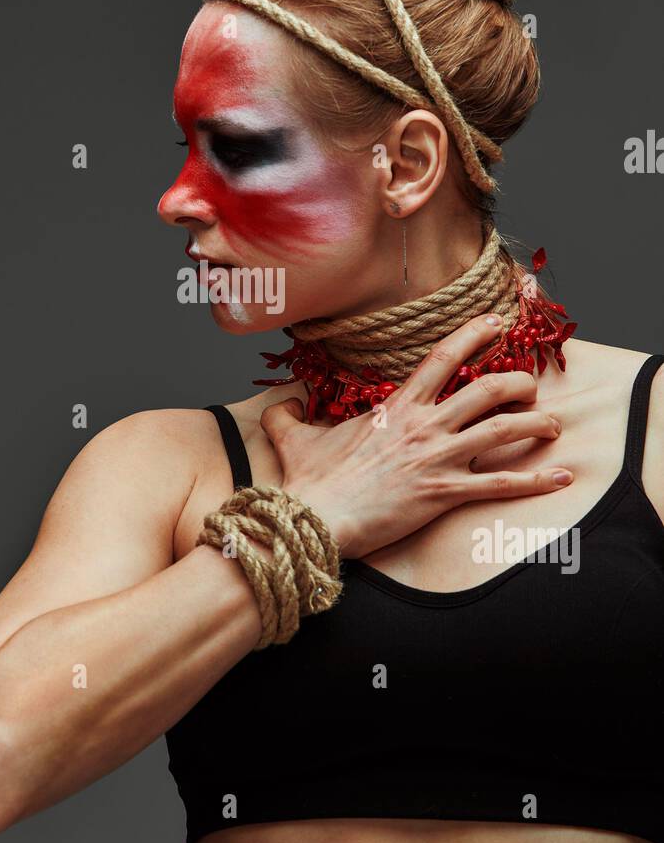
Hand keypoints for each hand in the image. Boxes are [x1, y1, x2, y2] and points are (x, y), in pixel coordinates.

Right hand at [259, 313, 572, 559]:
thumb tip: (280, 403)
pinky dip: (537, 481)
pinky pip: (501, 484)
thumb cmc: (308, 482)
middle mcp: (423, 426)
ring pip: (503, 430)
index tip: (495, 322)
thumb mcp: (294, 440)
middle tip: (531, 386)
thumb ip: (287, 415)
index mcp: (395, 408)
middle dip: (518, 382)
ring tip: (553, 425)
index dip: (472, 335)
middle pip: (486, 389)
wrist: (314, 519)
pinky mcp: (444, 494)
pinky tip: (562, 477)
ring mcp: (437, 459)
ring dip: (535, 424)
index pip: (442, 358)